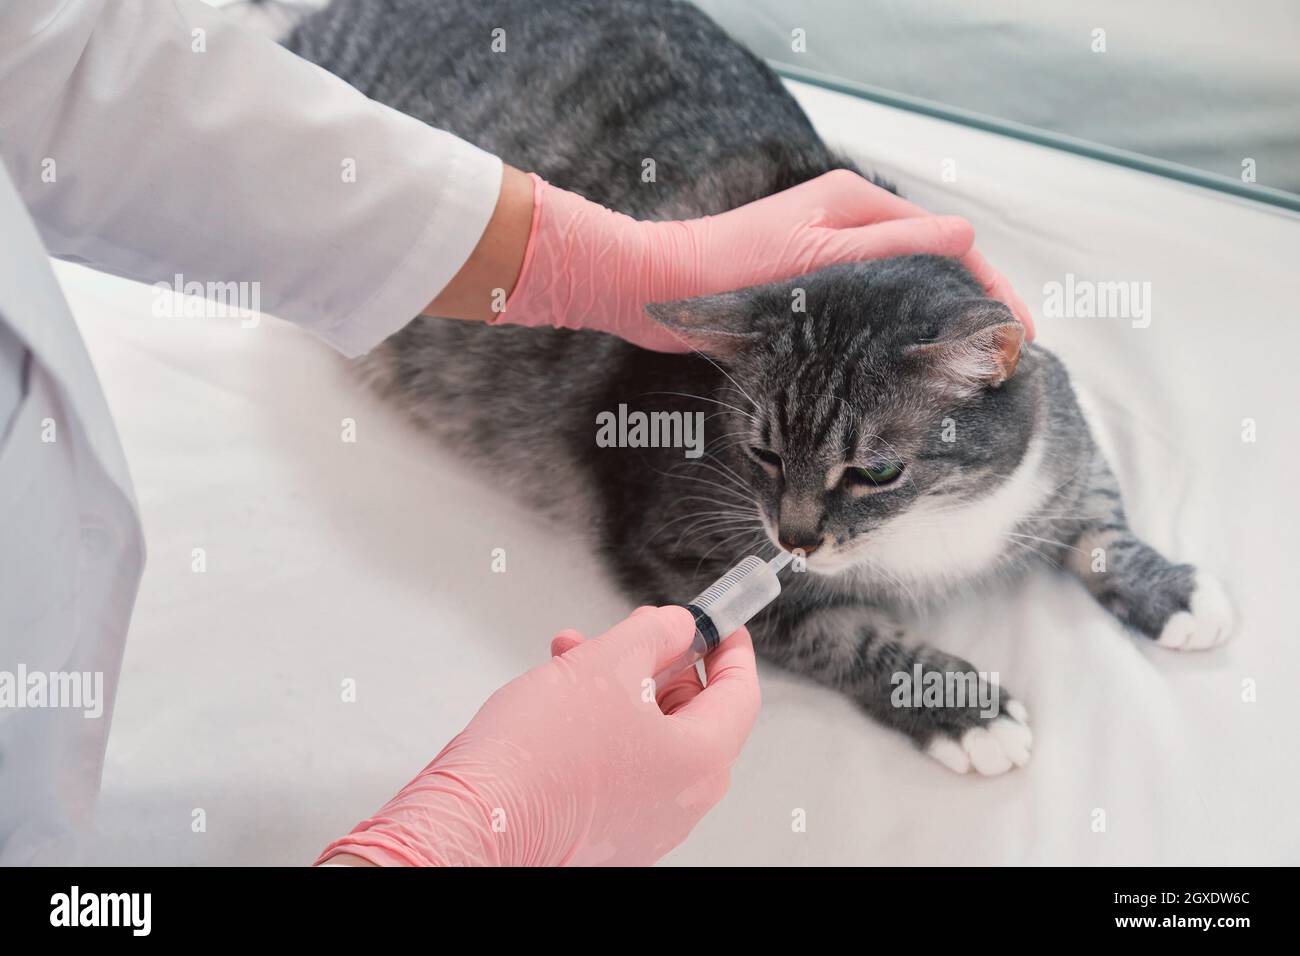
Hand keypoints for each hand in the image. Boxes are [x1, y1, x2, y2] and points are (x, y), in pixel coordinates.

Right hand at [316, 606, 760, 866]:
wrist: (478, 821)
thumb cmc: (539, 757)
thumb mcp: (607, 663)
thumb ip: (654, 634)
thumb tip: (677, 627)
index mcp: (701, 761)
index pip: (740, 692)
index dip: (729, 647)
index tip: (720, 622)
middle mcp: (683, 801)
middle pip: (694, 714)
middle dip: (661, 663)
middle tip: (637, 632)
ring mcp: (646, 822)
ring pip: (651, 736)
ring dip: (623, 689)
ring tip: (578, 655)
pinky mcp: (608, 830)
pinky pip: (623, 765)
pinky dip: (604, 726)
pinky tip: (563, 698)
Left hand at [498, 168, 1033, 349]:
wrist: (659, 288)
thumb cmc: (730, 269)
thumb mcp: (819, 257)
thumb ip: (891, 249)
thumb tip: (965, 239)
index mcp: (857, 204)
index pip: (946, 240)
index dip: (988, 286)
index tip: (1020, 332)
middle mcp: (849, 223)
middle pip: (931, 265)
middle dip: (971, 308)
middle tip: (1006, 360)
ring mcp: (830, 255)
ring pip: (903, 290)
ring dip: (938, 324)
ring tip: (974, 369)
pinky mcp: (812, 289)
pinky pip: (872, 308)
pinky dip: (899, 332)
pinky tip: (914, 365)